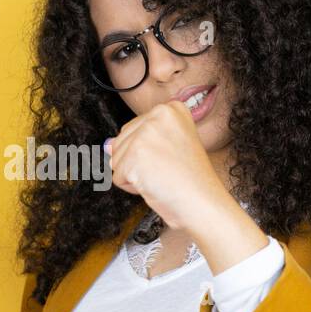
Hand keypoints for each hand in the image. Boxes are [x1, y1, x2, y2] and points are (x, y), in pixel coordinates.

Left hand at [105, 100, 270, 274]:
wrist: (203, 203)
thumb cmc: (192, 181)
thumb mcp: (167, 149)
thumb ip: (137, 141)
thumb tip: (107, 146)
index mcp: (171, 109)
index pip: (135, 129)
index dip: (150, 152)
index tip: (172, 158)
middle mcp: (158, 114)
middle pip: (122, 142)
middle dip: (138, 163)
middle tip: (167, 170)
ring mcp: (145, 134)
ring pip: (117, 159)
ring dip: (135, 175)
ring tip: (162, 177)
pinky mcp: (134, 155)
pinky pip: (117, 177)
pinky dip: (133, 188)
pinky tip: (155, 185)